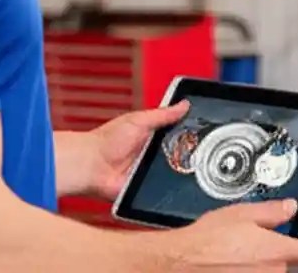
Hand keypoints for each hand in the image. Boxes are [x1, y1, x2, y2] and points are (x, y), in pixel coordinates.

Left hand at [69, 100, 190, 199]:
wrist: (92, 166)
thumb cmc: (107, 141)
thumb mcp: (138, 121)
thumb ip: (162, 114)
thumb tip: (184, 104)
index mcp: (151, 136)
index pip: (178, 135)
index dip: (191, 135)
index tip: (206, 133)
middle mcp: (153, 155)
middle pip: (180, 156)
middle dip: (189, 155)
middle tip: (202, 153)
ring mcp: (150, 173)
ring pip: (176, 174)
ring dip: (181, 172)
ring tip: (192, 169)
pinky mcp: (147, 190)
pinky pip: (163, 192)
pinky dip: (170, 190)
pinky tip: (178, 187)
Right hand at [157, 199, 297, 271]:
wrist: (182, 262)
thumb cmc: (207, 241)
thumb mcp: (242, 213)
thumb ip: (272, 211)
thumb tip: (290, 208)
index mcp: (276, 251)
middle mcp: (273, 272)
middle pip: (287, 258)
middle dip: (275, 246)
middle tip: (254, 235)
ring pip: (269, 268)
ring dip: (259, 259)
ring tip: (236, 248)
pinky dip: (246, 267)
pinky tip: (230, 259)